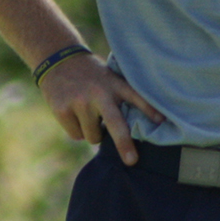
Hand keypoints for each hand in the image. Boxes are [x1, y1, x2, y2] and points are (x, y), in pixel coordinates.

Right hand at [38, 53, 163, 164]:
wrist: (58, 59)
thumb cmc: (91, 74)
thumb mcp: (109, 78)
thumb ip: (120, 96)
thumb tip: (137, 127)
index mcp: (114, 84)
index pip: (135, 96)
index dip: (149, 109)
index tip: (161, 121)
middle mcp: (98, 93)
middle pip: (115, 124)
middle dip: (124, 144)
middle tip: (132, 161)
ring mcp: (80, 102)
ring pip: (93, 137)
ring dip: (93, 132)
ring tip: (87, 112)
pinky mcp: (63, 111)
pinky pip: (77, 135)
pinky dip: (77, 130)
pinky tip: (73, 112)